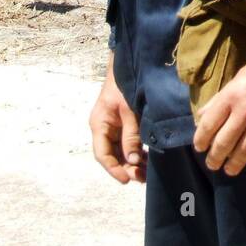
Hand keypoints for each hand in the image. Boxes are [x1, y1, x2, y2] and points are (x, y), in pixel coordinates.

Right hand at [90, 56, 144, 183]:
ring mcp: (113, 126)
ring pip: (120, 150)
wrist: (127, 66)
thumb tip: (132, 160)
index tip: (126, 180)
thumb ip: (131, 134)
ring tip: (145, 173)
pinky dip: (136, 151)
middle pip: (112, 154)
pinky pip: (127, 142)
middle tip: (141, 179)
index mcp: (99, 125)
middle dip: (125, 168)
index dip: (113, 169)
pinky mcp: (123, 123)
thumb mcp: (129, 111)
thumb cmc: (125, 86)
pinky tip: (146, 159)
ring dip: (131, 162)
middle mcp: (104, 128)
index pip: (103, 154)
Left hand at [193, 40, 245, 175]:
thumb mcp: (238, 77)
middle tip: (213, 164)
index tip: (200, 148)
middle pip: (224, 143)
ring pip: (244, 151)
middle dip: (215, 158)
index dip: (201, 140)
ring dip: (234, 164)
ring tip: (230, 169)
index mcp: (231, 96)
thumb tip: (202, 117)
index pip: (208, 125)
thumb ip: (220, 98)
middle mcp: (245, 111)